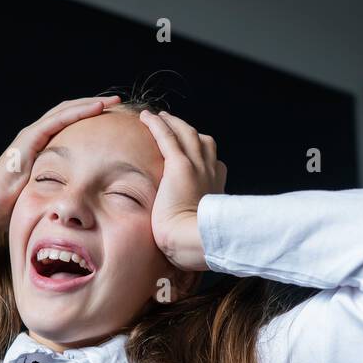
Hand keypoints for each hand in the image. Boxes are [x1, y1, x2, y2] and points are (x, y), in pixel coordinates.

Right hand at [0, 95, 123, 229]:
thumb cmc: (10, 205)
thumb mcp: (41, 193)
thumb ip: (56, 189)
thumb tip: (77, 202)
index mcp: (40, 147)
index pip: (68, 125)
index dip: (88, 120)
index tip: (110, 120)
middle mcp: (36, 135)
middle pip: (69, 113)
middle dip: (93, 106)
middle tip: (117, 103)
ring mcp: (32, 134)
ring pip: (67, 111)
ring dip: (91, 104)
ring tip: (112, 101)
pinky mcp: (30, 138)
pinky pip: (59, 120)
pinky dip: (79, 111)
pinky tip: (97, 108)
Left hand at [137, 109, 226, 270]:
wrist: (195, 242)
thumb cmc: (194, 245)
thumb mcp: (198, 231)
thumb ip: (192, 225)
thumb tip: (180, 236)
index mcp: (216, 187)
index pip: (211, 163)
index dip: (200, 154)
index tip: (190, 152)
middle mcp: (211, 172)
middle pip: (201, 142)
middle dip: (187, 132)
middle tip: (173, 125)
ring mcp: (198, 166)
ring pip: (185, 134)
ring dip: (172, 123)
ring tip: (159, 117)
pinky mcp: (180, 166)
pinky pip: (167, 137)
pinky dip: (158, 124)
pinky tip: (147, 117)